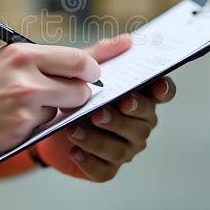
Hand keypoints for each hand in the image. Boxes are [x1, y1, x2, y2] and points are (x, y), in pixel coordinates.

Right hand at [0, 43, 99, 165]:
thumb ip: (30, 62)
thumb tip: (67, 64)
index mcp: (21, 54)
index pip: (78, 59)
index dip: (94, 66)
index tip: (97, 70)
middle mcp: (26, 79)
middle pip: (82, 88)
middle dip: (80, 93)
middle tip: (68, 94)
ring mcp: (24, 108)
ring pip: (62, 110)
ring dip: (53, 111)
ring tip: (21, 108)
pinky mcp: (20, 133)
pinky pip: (43, 129)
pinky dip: (34, 128)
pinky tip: (8, 123)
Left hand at [36, 35, 176, 181]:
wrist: (46, 122)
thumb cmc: (72, 93)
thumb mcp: (81, 72)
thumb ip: (102, 55)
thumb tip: (127, 40)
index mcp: (139, 96)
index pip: (163, 92)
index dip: (163, 90)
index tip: (155, 88)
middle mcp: (138, 123)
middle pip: (143, 123)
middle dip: (122, 118)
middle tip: (100, 112)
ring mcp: (125, 147)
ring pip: (121, 148)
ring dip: (98, 139)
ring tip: (75, 128)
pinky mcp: (106, 168)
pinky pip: (103, 169)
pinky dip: (89, 160)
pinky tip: (75, 150)